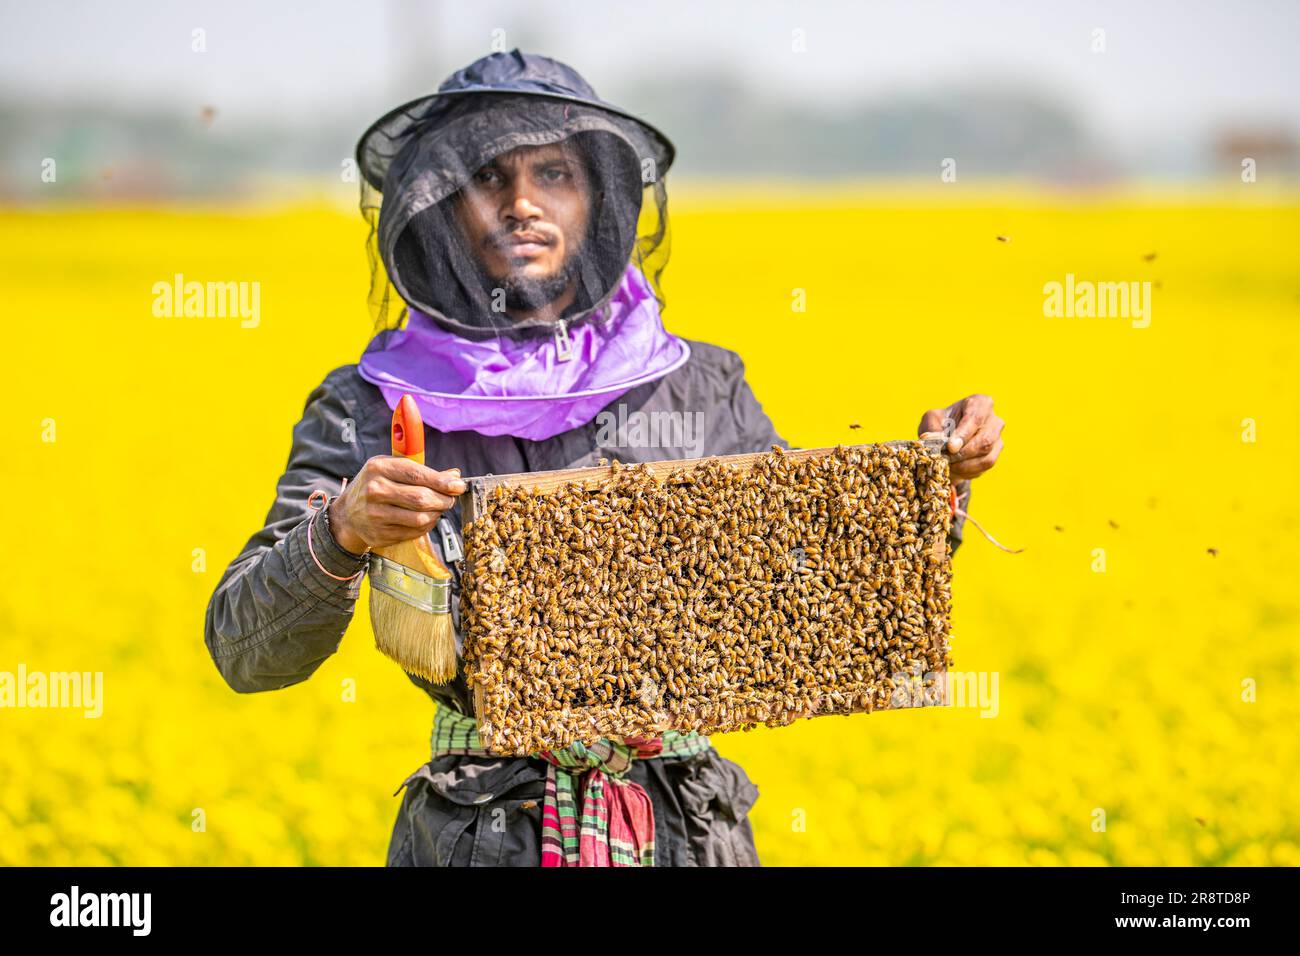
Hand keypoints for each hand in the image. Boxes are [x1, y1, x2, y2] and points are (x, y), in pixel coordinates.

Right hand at [327, 456, 466, 552]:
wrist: (347, 515)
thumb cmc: (376, 486)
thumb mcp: (392, 469)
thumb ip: (422, 471)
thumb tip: (455, 476)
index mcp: (379, 468)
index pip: (417, 474)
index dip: (442, 481)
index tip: (459, 486)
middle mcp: (375, 491)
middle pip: (422, 498)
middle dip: (444, 499)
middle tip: (450, 499)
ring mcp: (376, 515)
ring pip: (421, 517)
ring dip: (437, 514)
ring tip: (437, 508)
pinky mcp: (380, 534)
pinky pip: (415, 532)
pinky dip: (426, 525)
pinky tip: (425, 519)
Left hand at [917, 394, 1003, 481]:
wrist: (947, 438)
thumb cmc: (941, 424)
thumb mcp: (932, 420)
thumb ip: (932, 428)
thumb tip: (934, 440)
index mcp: (980, 403)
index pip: (975, 418)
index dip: (963, 434)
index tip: (950, 447)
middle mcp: (994, 420)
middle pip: (984, 440)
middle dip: (962, 453)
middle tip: (945, 460)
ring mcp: (997, 438)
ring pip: (986, 455)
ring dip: (964, 464)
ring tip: (947, 465)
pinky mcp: (995, 454)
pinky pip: (985, 465)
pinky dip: (968, 470)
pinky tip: (955, 470)